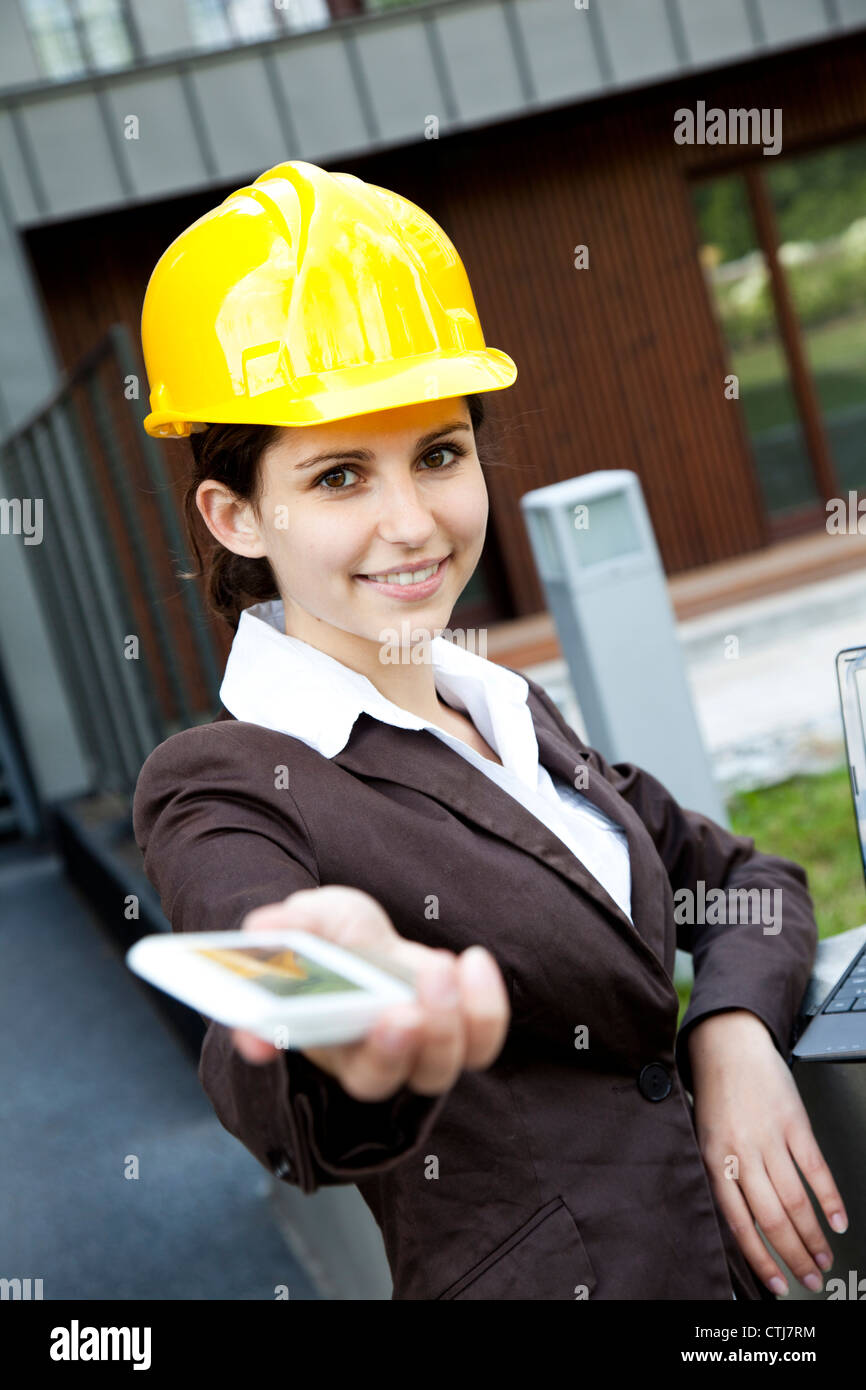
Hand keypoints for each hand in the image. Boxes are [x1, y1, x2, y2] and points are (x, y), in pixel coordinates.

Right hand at [230, 885, 509, 1101]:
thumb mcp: (309, 916)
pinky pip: (479, 1041)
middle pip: (378, 1078)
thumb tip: (261, 930)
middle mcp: (363, 1057)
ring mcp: (414, 1050)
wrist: (366, 936)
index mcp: (313, 1036)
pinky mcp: (457, 1033)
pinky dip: (484, 1009)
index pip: (286, 1050)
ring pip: (435, 1069)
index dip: (277, 1044)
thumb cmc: (330, 935)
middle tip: (401, 1012)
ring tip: (439, 970)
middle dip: (392, 1048)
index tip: (270, 1033)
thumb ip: (288, 925)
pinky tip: (474, 962)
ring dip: (443, 1026)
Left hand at [688, 1009, 848, 1296]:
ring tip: (824, 1257)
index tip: (778, 1284)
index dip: (761, 1260)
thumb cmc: (716, 1091)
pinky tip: (838, 1220)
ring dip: (814, 1235)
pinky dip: (830, 1198)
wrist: (728, 1043)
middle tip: (810, 1278)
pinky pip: (815, 1168)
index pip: (739, 1224)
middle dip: (793, 1255)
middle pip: (772, 1218)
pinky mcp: (794, 1122)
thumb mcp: (705, 1137)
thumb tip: (741, 1228)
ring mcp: (769, 1136)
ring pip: (795, 1200)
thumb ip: (720, 1177)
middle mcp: (741, 1151)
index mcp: (714, 1159)